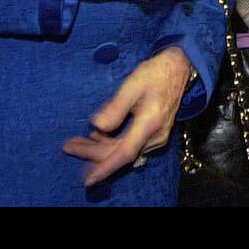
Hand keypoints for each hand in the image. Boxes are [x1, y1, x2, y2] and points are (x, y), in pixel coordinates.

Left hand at [62, 46, 191, 185]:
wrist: (179, 68)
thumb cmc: (155, 73)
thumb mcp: (132, 84)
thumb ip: (115, 107)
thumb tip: (96, 126)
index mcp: (150, 123)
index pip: (124, 152)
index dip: (105, 167)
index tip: (88, 179)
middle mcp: (155, 136)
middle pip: (120, 153)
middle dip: (93, 153)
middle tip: (69, 146)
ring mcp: (157, 137)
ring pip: (124, 151)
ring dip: (100, 149)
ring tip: (77, 143)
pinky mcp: (155, 135)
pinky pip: (130, 146)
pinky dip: (112, 144)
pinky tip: (98, 137)